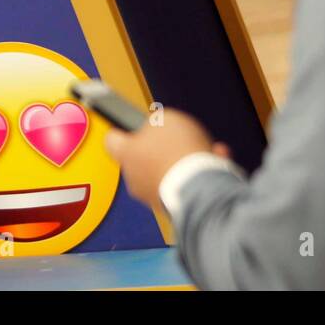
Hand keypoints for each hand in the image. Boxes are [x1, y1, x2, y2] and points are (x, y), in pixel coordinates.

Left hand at [104, 109, 230, 211]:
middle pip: (141, 157)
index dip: (121, 130)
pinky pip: (181, 183)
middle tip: (175, 136)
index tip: (129, 126)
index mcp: (126, 153)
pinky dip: (195, 172)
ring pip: (164, 170)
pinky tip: (212, 159)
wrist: (197, 186)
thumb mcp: (165, 119)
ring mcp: (150, 194)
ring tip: (201, 148)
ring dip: (181, 159)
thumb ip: (156, 122)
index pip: (112, 140)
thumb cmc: (177, 151)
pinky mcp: (170, 205)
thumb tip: (155, 128)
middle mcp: (133, 177)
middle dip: (159, 146)